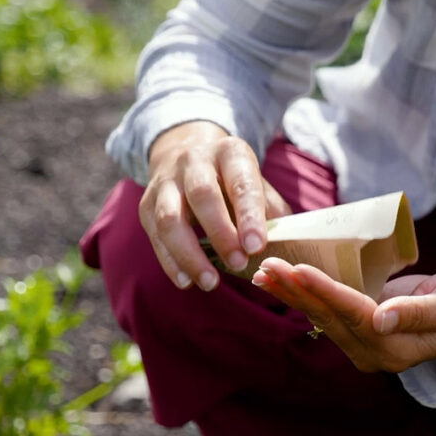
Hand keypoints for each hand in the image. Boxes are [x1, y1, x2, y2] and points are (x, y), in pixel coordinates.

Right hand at [140, 121, 290, 290]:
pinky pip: (155, 235)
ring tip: (210, 282)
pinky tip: (186, 281)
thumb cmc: (232, 179)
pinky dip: (170, 261)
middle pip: (202, 195)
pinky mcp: (146, 204)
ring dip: (190, 254)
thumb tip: (288, 245)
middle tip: (237, 263)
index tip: (256, 246)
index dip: (249, 215)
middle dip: (220, 233)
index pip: (241, 182)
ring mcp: (166, 182)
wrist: (186, 153)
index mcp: (230, 153)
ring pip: (170, 218)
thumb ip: (271, 211)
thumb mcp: (256, 183)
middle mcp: (194, 161)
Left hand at [252, 258, 435, 372]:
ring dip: (291, 293)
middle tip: (267, 267)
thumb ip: (417, 313)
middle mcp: (373, 352)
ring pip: (320, 315)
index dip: (327, 292)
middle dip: (297, 291)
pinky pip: (325, 311)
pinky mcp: (356, 330)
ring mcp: (362, 344)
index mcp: (396, 349)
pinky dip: (301, 294)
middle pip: (329, 317)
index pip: (355, 316)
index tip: (300, 270)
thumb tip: (381, 319)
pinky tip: (278, 281)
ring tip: (262, 272)